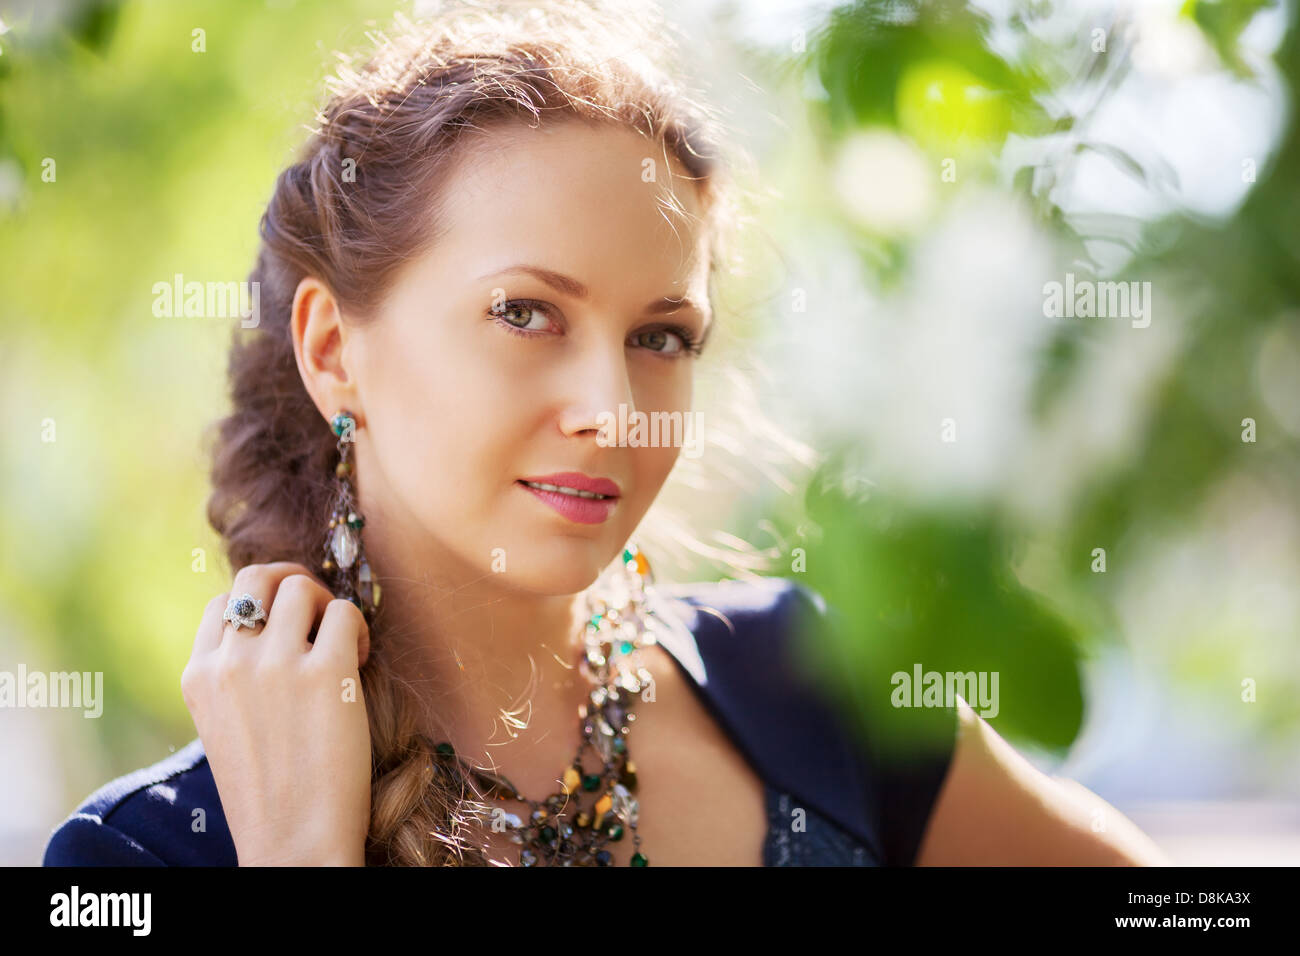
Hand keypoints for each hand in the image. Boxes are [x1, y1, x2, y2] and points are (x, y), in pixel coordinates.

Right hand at [181, 562, 372, 865]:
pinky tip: (361, 663)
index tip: (288, 626)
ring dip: (329, 605)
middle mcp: (229, 663)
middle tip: (319, 611)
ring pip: (303, 588)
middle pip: (257, 576)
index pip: (223, 602)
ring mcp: (274, 665)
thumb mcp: (226, 726)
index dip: (262, 602)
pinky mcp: (325, 673)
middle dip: (293, 580)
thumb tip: (274, 627)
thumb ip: (236, 676)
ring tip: (344, 645)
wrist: (292, 843)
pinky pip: (346, 613)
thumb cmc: (271, 792)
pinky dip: (360, 629)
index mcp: (198, 677)